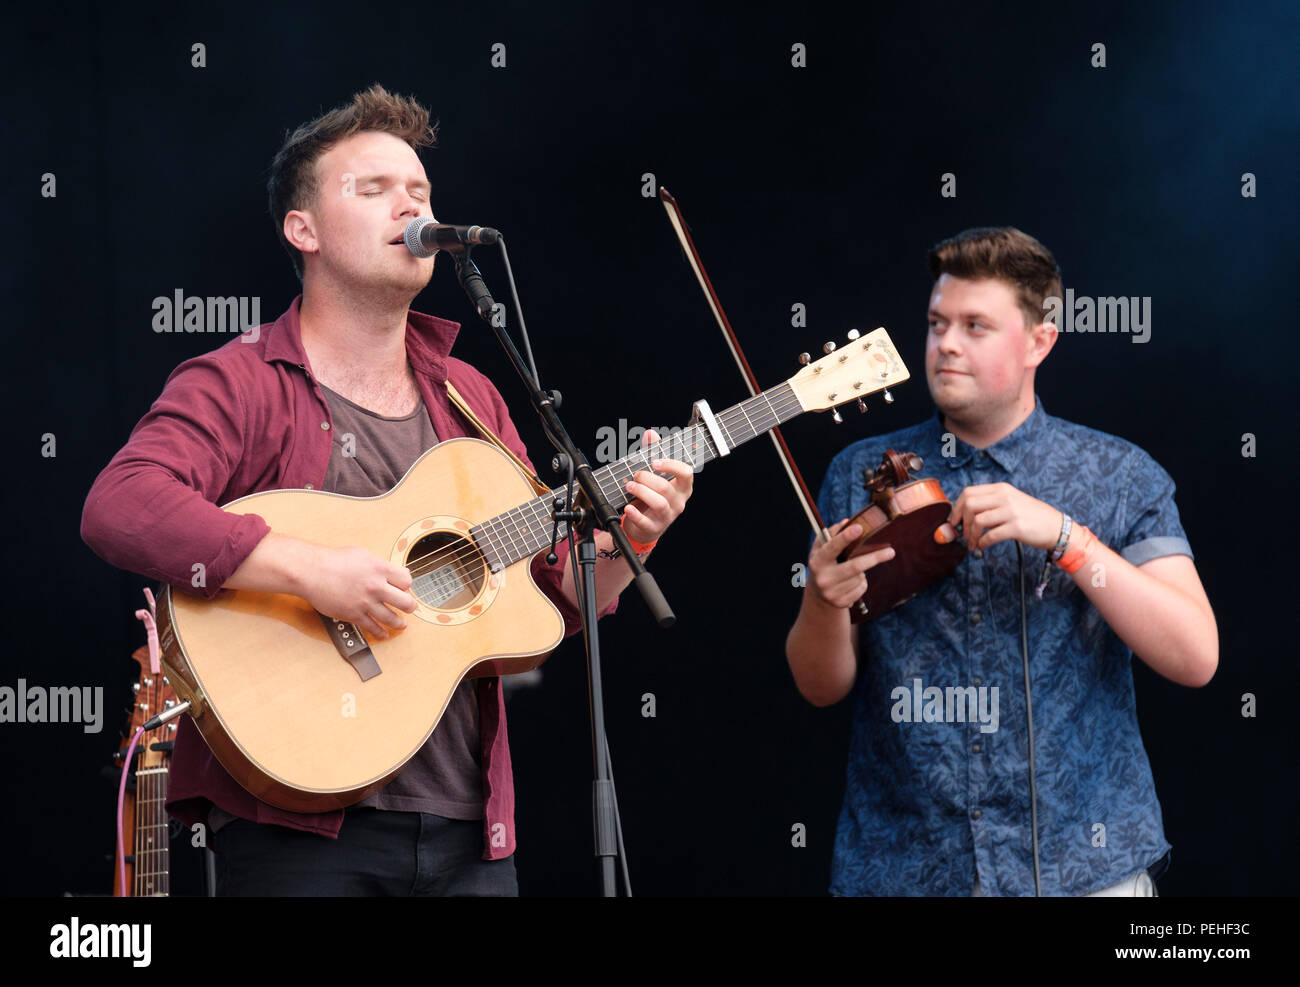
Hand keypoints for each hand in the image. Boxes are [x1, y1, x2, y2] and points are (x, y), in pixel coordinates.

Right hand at [300, 545, 416, 639]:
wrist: (312, 572)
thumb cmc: (333, 560)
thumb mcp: (361, 554)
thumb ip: (379, 564)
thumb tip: (391, 570)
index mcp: (380, 569)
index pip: (406, 580)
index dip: (406, 584)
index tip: (405, 588)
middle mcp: (376, 587)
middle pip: (405, 602)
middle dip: (410, 606)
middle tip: (410, 607)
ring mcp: (366, 603)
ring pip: (391, 618)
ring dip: (399, 623)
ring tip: (402, 625)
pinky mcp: (354, 615)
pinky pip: (372, 627)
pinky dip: (380, 632)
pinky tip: (384, 633)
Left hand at [620, 428, 693, 545]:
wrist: (644, 526)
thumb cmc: (652, 496)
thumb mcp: (655, 475)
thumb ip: (653, 453)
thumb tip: (650, 434)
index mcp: (682, 487)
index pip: (686, 473)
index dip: (671, 466)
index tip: (655, 462)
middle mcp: (678, 502)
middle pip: (666, 488)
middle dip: (646, 478)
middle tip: (635, 476)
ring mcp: (667, 517)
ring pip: (659, 503)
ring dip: (641, 492)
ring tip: (629, 486)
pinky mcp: (654, 528)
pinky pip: (646, 522)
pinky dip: (635, 514)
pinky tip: (628, 507)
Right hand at [807, 517, 895, 609]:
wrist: (817, 592)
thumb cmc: (824, 562)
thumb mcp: (822, 547)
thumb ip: (833, 533)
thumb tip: (847, 522)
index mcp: (818, 560)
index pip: (832, 547)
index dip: (845, 537)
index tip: (859, 528)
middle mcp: (823, 577)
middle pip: (855, 567)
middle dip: (874, 558)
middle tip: (891, 551)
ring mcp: (831, 592)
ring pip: (860, 578)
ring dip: (863, 572)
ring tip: (852, 571)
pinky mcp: (840, 603)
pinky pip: (861, 589)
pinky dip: (862, 583)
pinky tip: (851, 582)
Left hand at [948, 482, 1060, 551]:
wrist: (1057, 527)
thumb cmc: (1030, 516)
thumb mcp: (1010, 501)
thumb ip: (990, 504)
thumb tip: (963, 514)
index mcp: (1001, 489)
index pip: (969, 492)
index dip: (957, 507)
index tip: (954, 521)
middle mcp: (1005, 497)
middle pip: (969, 505)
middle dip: (961, 521)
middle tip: (961, 534)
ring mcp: (1011, 511)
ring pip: (977, 521)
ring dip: (971, 536)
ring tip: (972, 544)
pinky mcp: (1017, 527)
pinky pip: (990, 536)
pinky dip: (982, 543)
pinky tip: (983, 547)